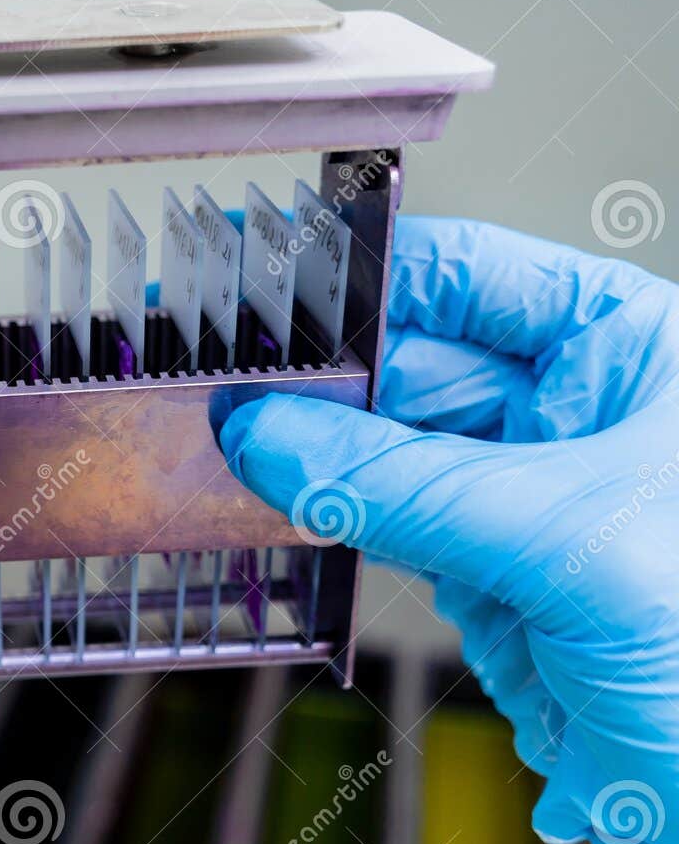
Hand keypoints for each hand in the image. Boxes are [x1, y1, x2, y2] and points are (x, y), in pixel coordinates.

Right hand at [220, 216, 678, 843]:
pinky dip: (320, 513)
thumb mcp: (572, 546)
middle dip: (313, 371)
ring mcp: (519, 492)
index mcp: (625, 352)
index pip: (468, 273)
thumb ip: (405, 486)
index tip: (259, 285)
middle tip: (218, 379)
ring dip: (304, 444)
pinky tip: (267, 494)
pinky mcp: (484, 571)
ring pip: (380, 443)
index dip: (361, 273)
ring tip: (222, 432)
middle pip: (406, 359)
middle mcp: (570, 408)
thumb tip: (269, 434)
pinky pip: (377, 518)